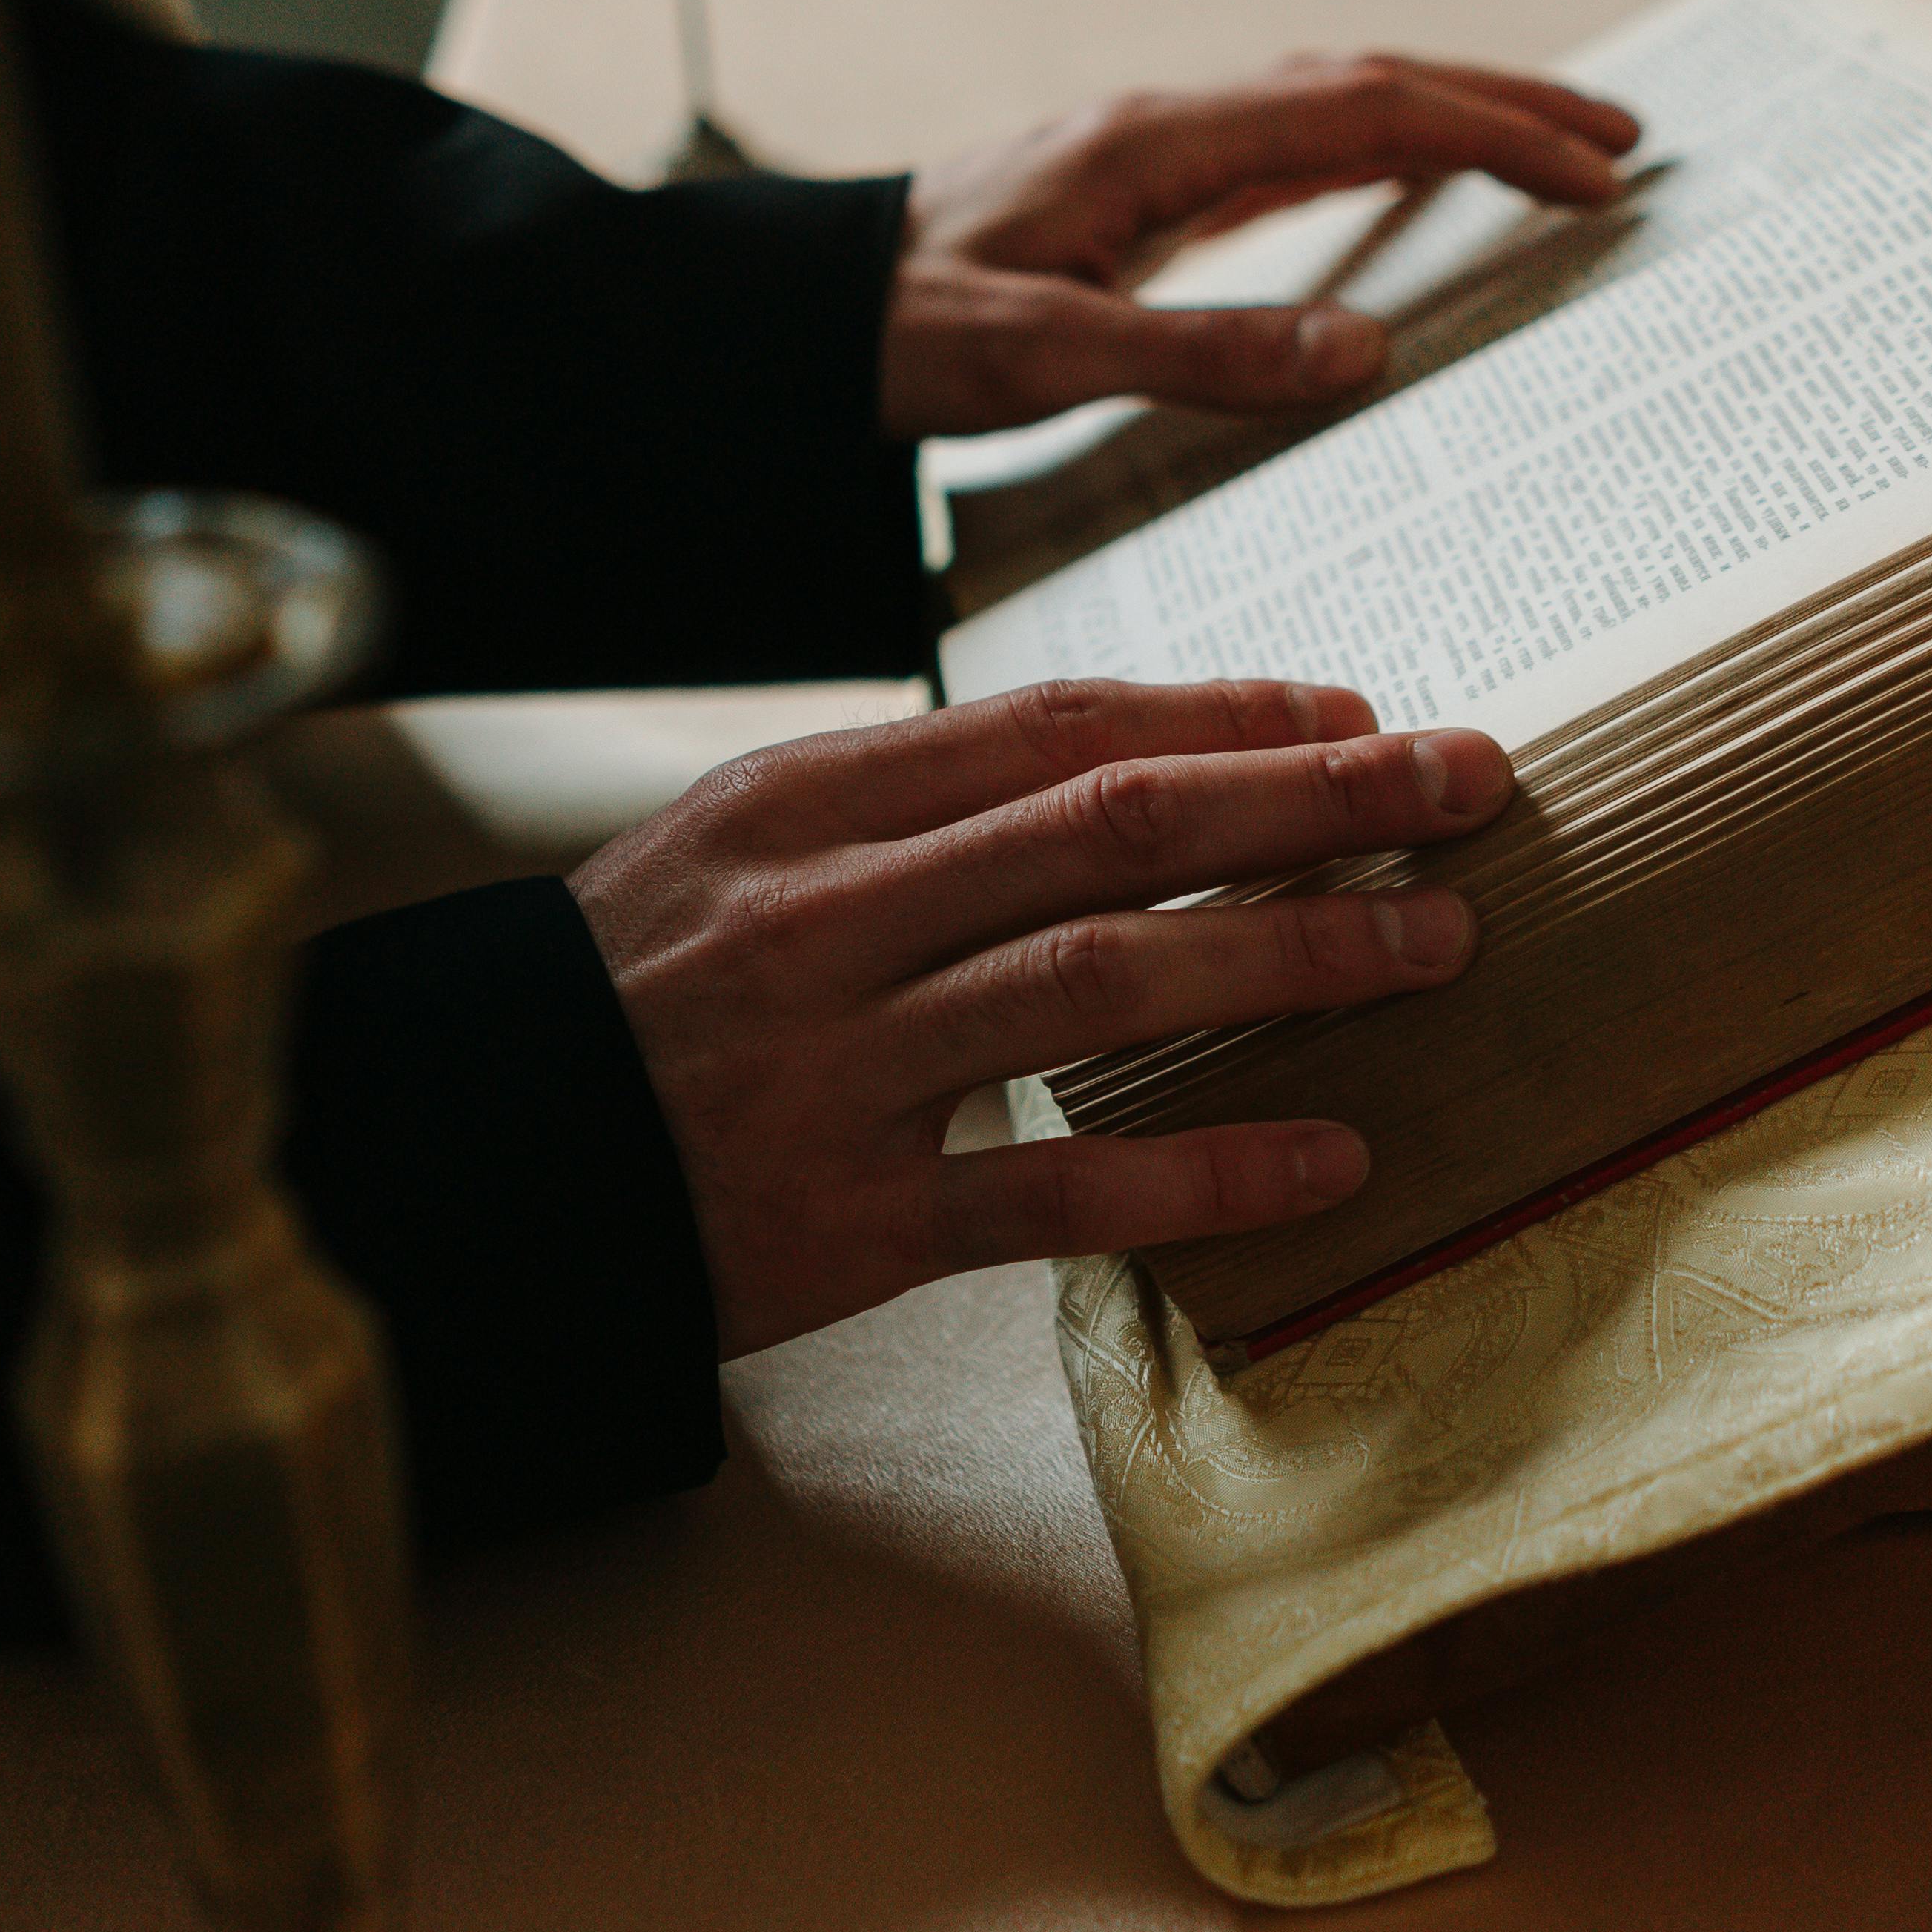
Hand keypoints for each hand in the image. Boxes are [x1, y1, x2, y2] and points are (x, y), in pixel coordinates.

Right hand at [573, 674, 1512, 1355]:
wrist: (465, 1168)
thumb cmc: (625, 1001)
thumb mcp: (733, 854)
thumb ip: (903, 810)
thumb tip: (1115, 766)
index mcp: (805, 806)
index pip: (1055, 729)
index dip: (1226, 715)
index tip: (1357, 711)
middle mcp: (829, 919)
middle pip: (1114, 828)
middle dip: (1313, 799)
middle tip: (1466, 782)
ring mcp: (838, 1069)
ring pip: (1106, 984)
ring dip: (1292, 956)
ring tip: (1435, 943)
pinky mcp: (845, 1220)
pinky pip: (1055, 1193)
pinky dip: (1204, 1175)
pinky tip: (1332, 1159)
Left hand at [879, 53, 1640, 438]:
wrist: (804, 317)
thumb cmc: (908, 336)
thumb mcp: (1046, 357)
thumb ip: (1202, 357)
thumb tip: (1368, 355)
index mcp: (1161, 147)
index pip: (1364, 115)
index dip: (1491, 137)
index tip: (1596, 175)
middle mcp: (1170, 128)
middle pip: (1371, 86)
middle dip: (1505, 106)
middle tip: (1626, 143)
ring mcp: (1159, 154)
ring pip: (1336, 106)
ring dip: (1450, 117)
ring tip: (1556, 151)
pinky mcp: (1143, 192)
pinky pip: (1292, 149)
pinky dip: (1378, 151)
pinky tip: (1414, 182)